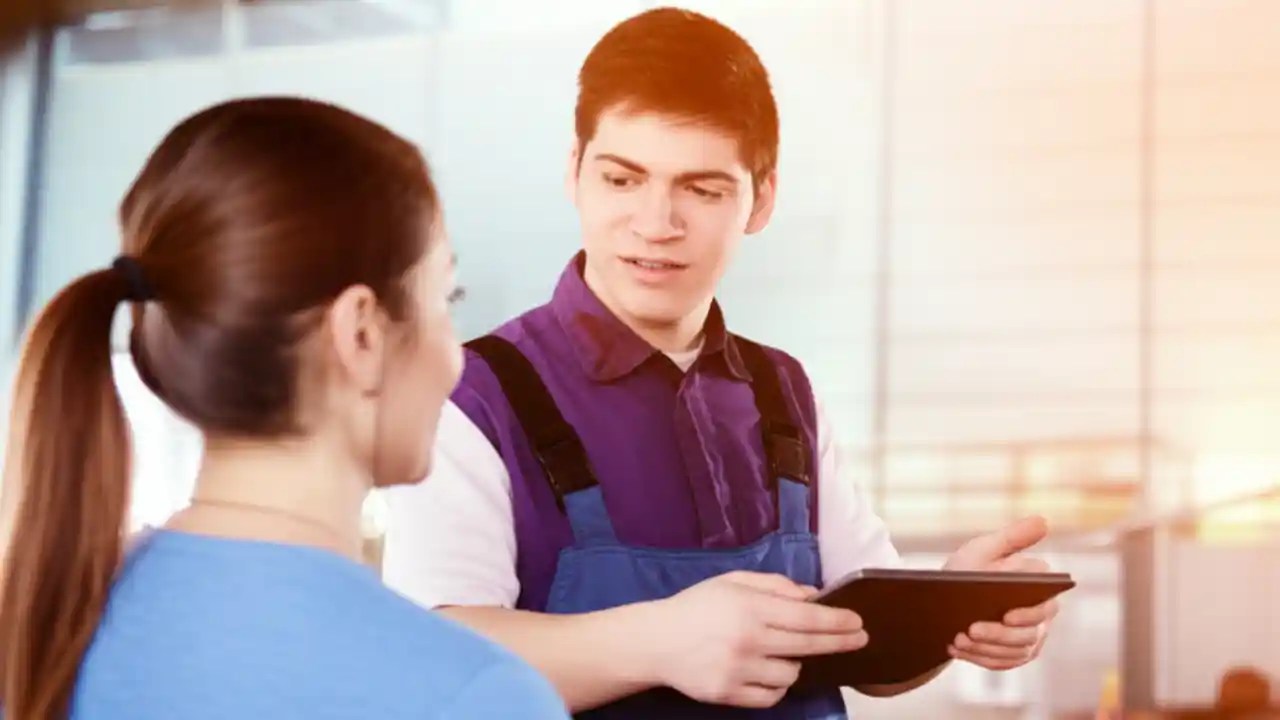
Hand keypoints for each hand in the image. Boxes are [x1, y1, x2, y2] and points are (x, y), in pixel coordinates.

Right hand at [646, 571, 867, 707]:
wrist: (656, 641)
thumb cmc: (697, 606)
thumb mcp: (734, 582)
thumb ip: (775, 586)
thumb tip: (812, 596)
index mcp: (749, 608)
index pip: (806, 617)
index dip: (836, 621)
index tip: (857, 623)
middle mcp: (748, 640)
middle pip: (807, 645)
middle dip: (838, 642)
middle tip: (858, 638)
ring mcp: (739, 671)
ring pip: (792, 674)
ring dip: (796, 663)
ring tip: (783, 652)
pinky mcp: (729, 695)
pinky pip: (772, 696)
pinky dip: (777, 685)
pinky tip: (769, 672)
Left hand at [943, 516, 1059, 670]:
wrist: (946, 596)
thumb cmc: (969, 568)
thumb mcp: (984, 550)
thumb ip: (1013, 537)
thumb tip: (1043, 521)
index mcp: (1041, 592)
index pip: (1044, 609)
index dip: (1027, 615)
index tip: (1006, 616)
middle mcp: (1040, 619)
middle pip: (1027, 637)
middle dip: (997, 636)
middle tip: (969, 630)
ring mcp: (1027, 640)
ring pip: (1012, 653)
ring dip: (984, 648)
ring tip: (958, 639)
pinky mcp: (1011, 656)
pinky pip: (999, 663)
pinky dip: (977, 658)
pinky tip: (955, 649)